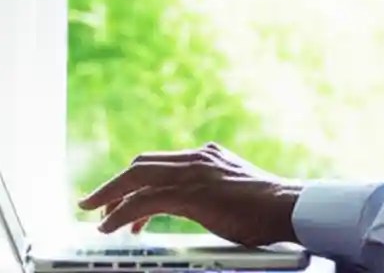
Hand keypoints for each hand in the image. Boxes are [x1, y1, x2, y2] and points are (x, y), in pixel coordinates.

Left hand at [77, 142, 302, 247]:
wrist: (289, 206)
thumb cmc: (268, 207)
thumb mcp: (235, 190)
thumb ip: (213, 190)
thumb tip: (201, 204)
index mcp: (206, 156)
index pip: (158, 162)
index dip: (133, 178)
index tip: (119, 195)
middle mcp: (196, 158)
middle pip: (140, 165)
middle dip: (113, 185)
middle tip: (94, 203)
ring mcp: (193, 174)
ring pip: (137, 178)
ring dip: (110, 197)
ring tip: (96, 217)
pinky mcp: (191, 193)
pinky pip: (145, 201)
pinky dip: (123, 213)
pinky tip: (112, 226)